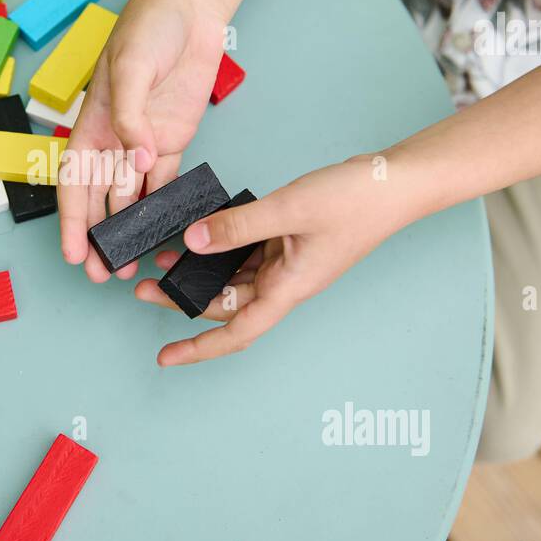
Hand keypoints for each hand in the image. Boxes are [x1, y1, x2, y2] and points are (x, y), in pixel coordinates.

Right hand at [59, 0, 226, 281]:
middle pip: (101, 199)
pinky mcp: (174, 140)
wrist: (189, 6)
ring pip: (132, 197)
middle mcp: (114, 140)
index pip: (74, 182)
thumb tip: (136, 160)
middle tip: (106, 274)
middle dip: (101, 237)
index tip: (73, 254)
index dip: (71, 220)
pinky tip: (163, 231)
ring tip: (132, 263)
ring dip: (131, 230)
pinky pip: (166, 181)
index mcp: (92, 123)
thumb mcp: (131, 66)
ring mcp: (144, 142)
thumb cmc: (149, 26)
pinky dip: (163, 206)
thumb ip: (130, 117)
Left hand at [134, 156, 412, 364]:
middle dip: (183, 298)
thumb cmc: (356, 201)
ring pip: (234, 277)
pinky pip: (248, 252)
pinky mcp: (289, 241)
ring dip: (200, 271)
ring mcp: (288, 262)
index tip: (165, 357)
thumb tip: (193, 241)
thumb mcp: (290, 209)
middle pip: (226, 303)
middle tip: (143, 286)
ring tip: (163, 256)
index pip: (237, 332)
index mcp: (289, 287)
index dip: (199, 348)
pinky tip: (201, 232)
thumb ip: (238, 226)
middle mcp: (285, 281)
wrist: (397, 182)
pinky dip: (222, 246)